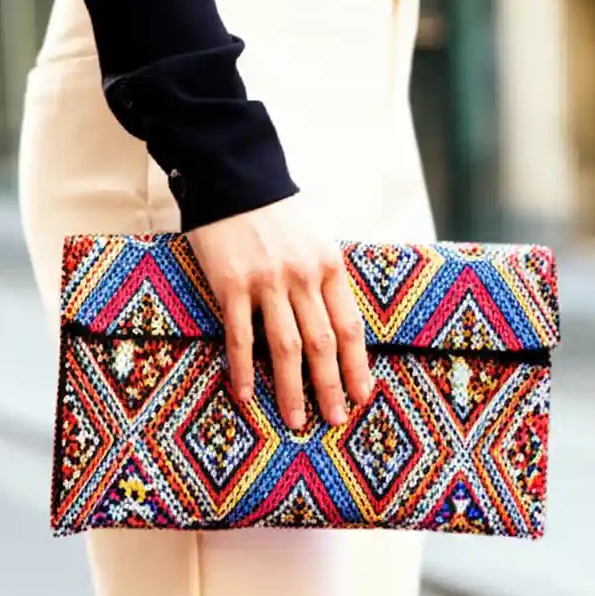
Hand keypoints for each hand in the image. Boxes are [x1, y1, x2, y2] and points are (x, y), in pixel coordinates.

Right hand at [186, 195, 372, 428]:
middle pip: (323, 343)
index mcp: (329, 265)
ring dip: (292, 389)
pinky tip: (245, 395)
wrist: (231, 175)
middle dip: (331, 387)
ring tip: (296, 420)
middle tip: (335, 420)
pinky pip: (240, 335)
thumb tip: (332, 323)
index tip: (363, 397)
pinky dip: (243, 369)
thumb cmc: (273, 210)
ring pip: (286, 347)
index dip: (357, 366)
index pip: (349, 327)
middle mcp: (303, 276)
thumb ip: (322, 278)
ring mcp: (267, 281)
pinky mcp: (231, 284)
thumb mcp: (313, 238)